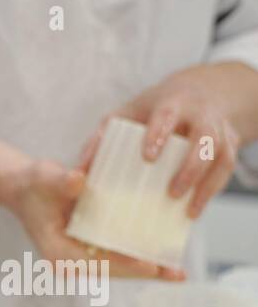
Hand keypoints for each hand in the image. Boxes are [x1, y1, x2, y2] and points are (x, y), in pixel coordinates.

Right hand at [2, 158, 179, 279]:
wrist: (26, 188)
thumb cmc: (34, 184)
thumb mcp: (44, 178)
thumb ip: (61, 181)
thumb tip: (78, 180)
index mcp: (57, 251)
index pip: (96, 263)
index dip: (124, 264)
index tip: (150, 265)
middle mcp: (69, 261)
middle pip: (112, 271)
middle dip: (144, 272)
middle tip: (177, 274)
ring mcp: (79, 258)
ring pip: (118, 268)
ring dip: (147, 268)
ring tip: (177, 271)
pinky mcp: (89, 250)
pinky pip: (117, 257)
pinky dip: (138, 256)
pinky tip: (162, 256)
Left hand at [82, 66, 241, 219]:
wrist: (196, 95)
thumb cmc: (151, 111)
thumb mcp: (123, 115)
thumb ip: (100, 139)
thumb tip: (78, 172)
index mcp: (172, 103)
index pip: (168, 115)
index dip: (160, 134)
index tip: (148, 157)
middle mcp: (201, 114)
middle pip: (205, 138)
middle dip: (191, 166)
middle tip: (172, 192)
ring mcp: (220, 129)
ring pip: (222, 156)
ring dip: (206, 184)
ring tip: (187, 210)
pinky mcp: (229, 145)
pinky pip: (226, 169)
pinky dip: (212, 191)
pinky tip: (194, 211)